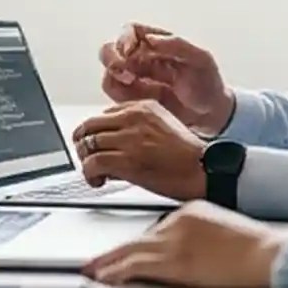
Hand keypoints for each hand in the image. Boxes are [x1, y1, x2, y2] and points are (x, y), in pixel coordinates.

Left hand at [72, 100, 207, 200]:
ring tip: (95, 172)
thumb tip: (113, 143)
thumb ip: (138, 128)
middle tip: (87, 156)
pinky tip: (98, 181)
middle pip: (89, 125)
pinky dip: (89, 174)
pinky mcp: (126, 160)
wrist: (204, 169)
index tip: (98, 144)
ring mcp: (129, 138)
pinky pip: (92, 164)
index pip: (104, 114)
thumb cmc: (189, 156)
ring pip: (87, 145)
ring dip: (86, 162)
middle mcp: (133, 118)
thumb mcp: (164, 126)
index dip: (97, 132)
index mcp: (144, 106)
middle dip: (83, 143)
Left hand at [83, 201, 286, 287]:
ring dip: (110, 262)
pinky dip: (118, 271)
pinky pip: (137, 265)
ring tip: (93, 270)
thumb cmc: (254, 247)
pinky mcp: (174, 260)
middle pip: (139, 237)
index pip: (157, 227)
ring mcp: (174, 240)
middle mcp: (179, 221)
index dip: (140, 243)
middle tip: (96, 260)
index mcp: (192, 210)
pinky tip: (107, 277)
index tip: (127, 251)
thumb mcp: (224, 230)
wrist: (264, 253)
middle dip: (116, 251)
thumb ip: (203, 233)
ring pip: (132, 250)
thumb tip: (194, 250)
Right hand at [100, 23, 233, 135]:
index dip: (125, 38)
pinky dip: (117, 93)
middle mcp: (143, 58)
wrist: (211, 114)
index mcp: (158, 43)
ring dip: (113, 76)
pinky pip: (115, 93)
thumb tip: (151, 39)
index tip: (129, 50)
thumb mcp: (201, 60)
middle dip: (111, 57)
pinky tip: (133, 97)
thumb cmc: (208, 82)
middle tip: (124, 70)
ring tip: (131, 83)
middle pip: (110, 49)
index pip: (131, 31)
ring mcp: (136, 79)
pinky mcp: (133, 99)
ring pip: (109, 71)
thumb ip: (178, 45)